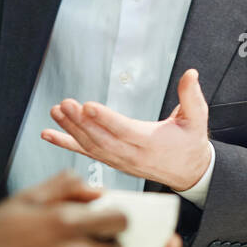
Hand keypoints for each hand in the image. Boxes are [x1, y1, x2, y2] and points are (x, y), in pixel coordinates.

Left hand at [42, 68, 211, 192]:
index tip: (88, 106)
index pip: (124, 130)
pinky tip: (49, 134)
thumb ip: (191, 97)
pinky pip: (86, 153)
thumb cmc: (191, 144)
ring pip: (90, 146)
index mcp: (150, 143)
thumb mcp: (197, 120)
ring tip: (56, 112)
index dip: (105, 119)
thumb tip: (190, 74)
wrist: (189, 173)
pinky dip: (66, 143)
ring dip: (70, 130)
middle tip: (65, 105)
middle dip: (80, 122)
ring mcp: (119, 160)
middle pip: (101, 138)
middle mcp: (131, 154)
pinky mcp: (112, 161)